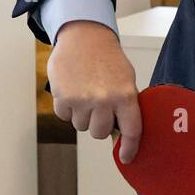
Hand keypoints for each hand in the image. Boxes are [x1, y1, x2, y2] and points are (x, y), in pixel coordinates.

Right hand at [47, 20, 143, 162]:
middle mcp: (104, 99)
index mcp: (126, 95)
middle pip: (99, 133)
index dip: (129, 148)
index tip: (126, 158)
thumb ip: (126, 107)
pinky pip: (64, 116)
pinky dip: (67, 107)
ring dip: (82, 114)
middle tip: (98, 105)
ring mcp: (82, 99)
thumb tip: (122, 137)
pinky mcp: (63, 97)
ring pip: (81, 126)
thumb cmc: (107, 59)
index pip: (131, 131)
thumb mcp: (126, 79)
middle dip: (98, 123)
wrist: (84, 36)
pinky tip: (72, 88)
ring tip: (85, 91)